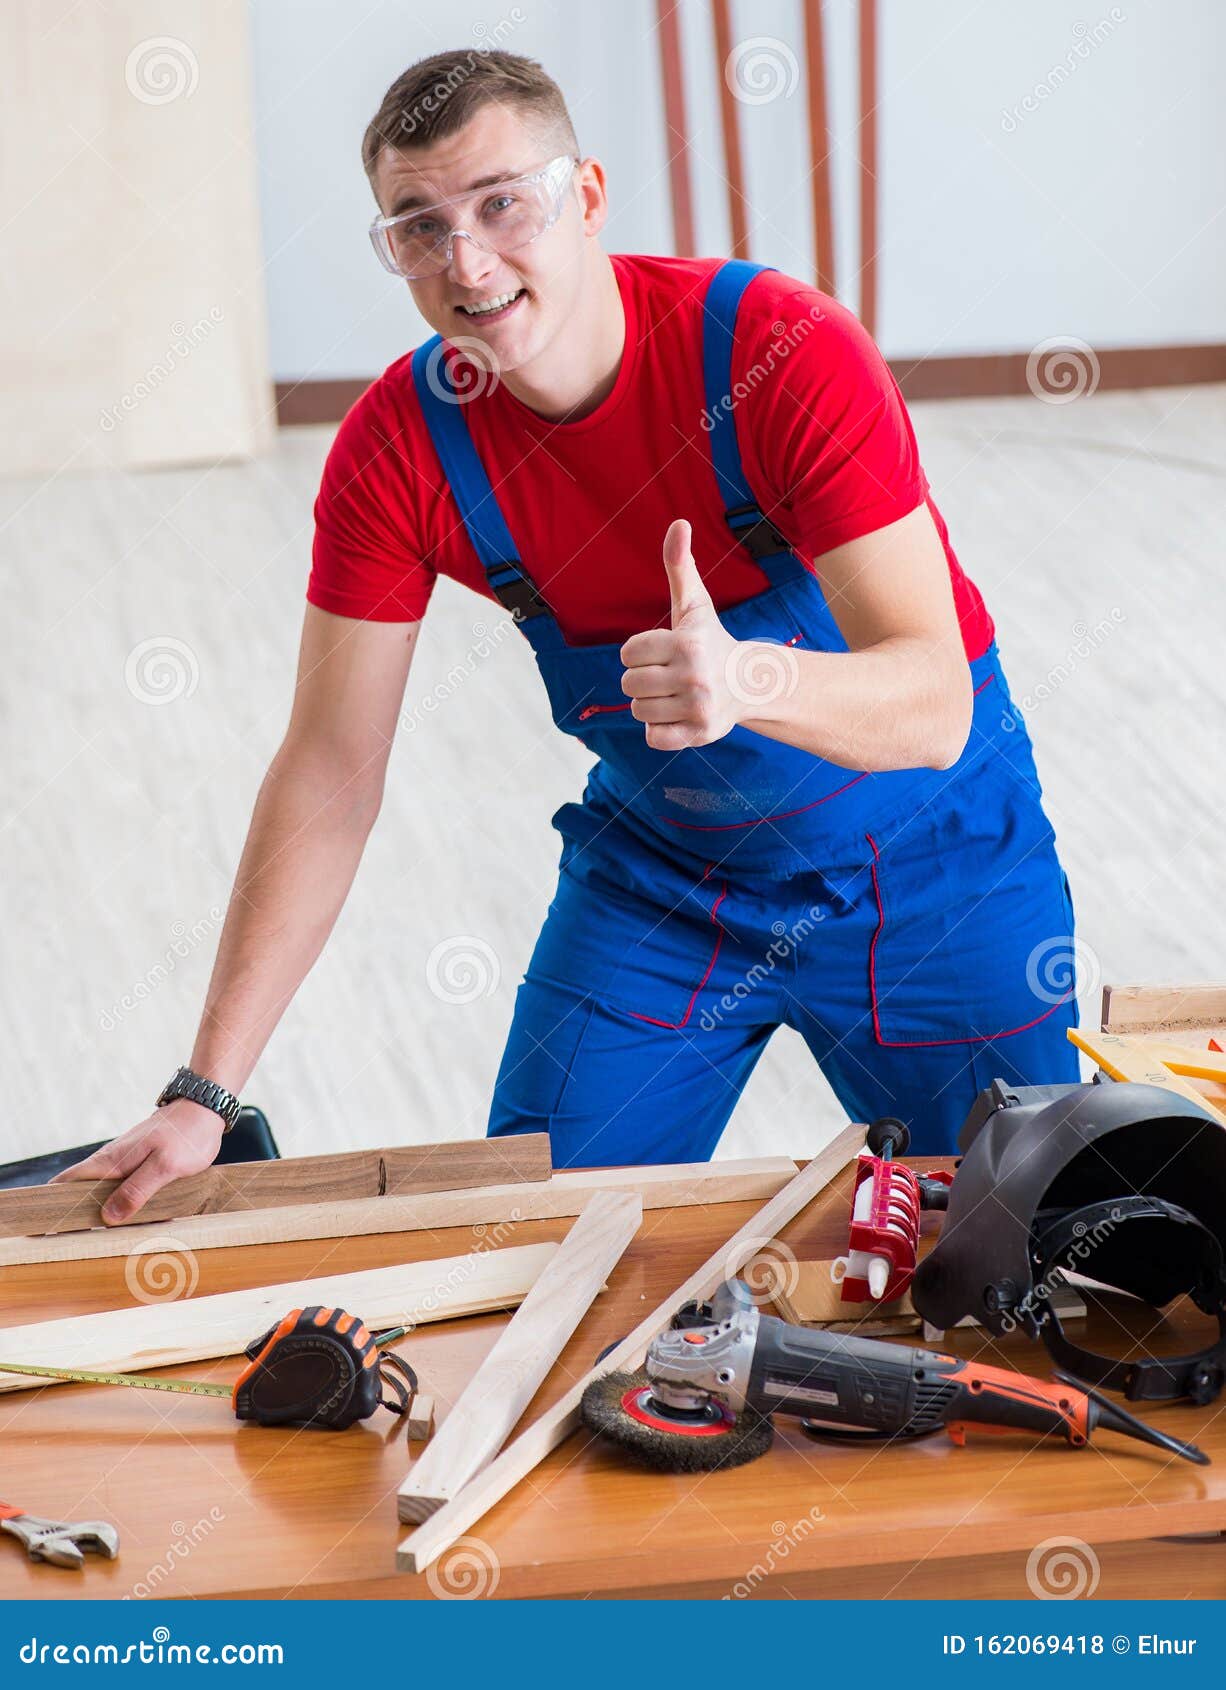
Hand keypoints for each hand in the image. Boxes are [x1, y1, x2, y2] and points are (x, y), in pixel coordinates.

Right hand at [50, 1097, 224, 1224]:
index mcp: (111, 1161)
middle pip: (81, 1189)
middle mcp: (112, 1160)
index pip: (68, 1181)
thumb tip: (108, 1217)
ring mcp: (124, 1160)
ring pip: (103, 1189)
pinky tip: (132, 1215)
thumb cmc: (187, 1136)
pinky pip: (121, 1185)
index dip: (55, 1202)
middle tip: (81, 1239)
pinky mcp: (138, 1162)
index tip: (54, 1225)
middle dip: (78, 1213)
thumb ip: (137, 1190)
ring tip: (105, 1234)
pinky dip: (121, 1201)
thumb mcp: (165, 1167)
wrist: (204, 1109)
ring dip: (101, 1210)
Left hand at [619, 519, 745, 750]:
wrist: (749, 684)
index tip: (663, 652)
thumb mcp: (694, 604)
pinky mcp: (700, 734)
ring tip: (675, 695)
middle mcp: (694, 676)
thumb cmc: (710, 641)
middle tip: (668, 676)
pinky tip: (678, 715)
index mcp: (687, 643)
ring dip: (650, 704)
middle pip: (629, 684)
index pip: (629, 653)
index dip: (639, 652)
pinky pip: (653, 737)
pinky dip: (660, 730)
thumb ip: (679, 565)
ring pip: (638, 711)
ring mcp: (698, 708)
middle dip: (643, 679)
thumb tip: (678, 523)